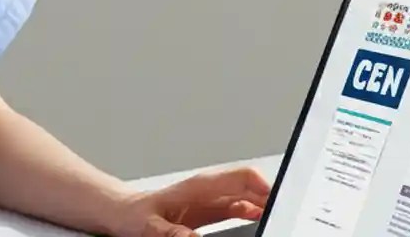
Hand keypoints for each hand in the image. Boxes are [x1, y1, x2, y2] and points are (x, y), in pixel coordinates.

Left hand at [109, 166, 271, 236]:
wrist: (125, 214)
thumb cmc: (135, 215)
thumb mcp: (150, 226)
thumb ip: (171, 233)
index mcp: (199, 187)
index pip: (241, 177)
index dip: (264, 186)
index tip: (278, 201)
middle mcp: (209, 190)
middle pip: (250, 186)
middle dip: (269, 197)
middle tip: (284, 213)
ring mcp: (211, 199)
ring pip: (247, 197)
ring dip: (263, 206)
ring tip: (277, 218)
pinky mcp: (210, 210)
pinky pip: (239, 208)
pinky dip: (253, 213)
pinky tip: (260, 220)